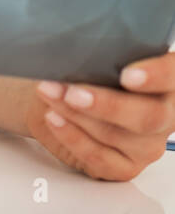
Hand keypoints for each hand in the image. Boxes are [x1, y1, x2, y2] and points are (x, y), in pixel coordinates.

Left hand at [26, 54, 174, 179]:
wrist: (66, 94)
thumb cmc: (88, 70)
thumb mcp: (99, 54)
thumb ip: (103, 52)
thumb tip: (79, 47)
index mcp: (167, 81)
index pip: (172, 75)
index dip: (155, 75)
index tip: (128, 75)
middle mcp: (165, 115)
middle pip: (148, 116)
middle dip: (107, 104)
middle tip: (73, 92)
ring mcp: (148, 145)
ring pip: (117, 135)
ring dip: (77, 115)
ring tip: (51, 95)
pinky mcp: (126, 166)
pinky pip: (100, 158)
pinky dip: (72, 137)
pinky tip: (55, 118)